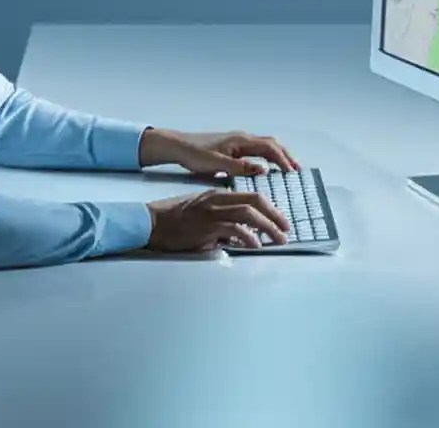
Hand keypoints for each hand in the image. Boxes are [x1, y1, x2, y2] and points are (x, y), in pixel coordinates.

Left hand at [140, 128, 300, 175]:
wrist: (178, 146)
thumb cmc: (196, 155)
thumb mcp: (218, 164)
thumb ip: (241, 167)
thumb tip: (264, 170)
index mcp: (241, 140)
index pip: (269, 148)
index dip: (283, 160)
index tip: (292, 173)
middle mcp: (242, 138)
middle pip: (271, 144)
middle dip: (285, 156)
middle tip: (297, 170)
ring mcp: (237, 141)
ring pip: (264, 146)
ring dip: (277, 156)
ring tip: (287, 169)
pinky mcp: (232, 147)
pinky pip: (256, 150)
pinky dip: (267, 157)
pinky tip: (266, 168)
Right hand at [146, 188, 291, 251]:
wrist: (152, 223)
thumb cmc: (174, 221)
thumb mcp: (202, 215)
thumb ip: (222, 221)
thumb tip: (241, 235)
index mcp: (218, 195)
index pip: (252, 196)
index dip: (271, 208)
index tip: (281, 220)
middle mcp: (218, 199)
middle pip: (256, 201)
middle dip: (275, 215)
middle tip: (286, 229)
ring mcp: (212, 211)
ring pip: (249, 214)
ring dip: (268, 227)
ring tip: (278, 239)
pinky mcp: (206, 226)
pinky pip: (234, 229)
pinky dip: (248, 236)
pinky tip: (255, 245)